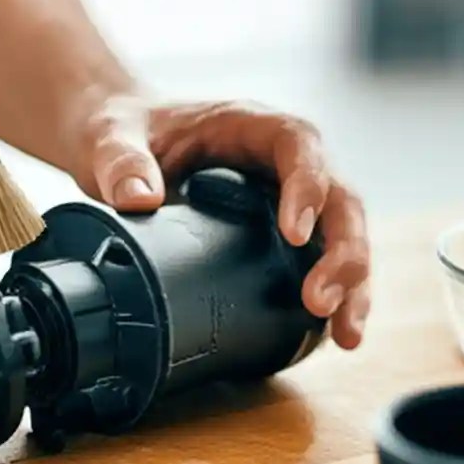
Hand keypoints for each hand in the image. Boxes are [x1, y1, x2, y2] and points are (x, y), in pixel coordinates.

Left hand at [64, 95, 370, 349]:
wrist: (118, 144)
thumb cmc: (123, 131)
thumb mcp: (112, 136)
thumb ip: (121, 161)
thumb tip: (139, 199)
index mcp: (251, 126)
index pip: (298, 145)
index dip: (307, 186)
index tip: (295, 234)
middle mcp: (284, 161)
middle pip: (338, 198)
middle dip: (342, 252)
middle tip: (321, 302)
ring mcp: (291, 198)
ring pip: (343, 235)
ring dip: (351, 286)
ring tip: (346, 335)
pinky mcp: (285, 233)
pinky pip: (322, 260)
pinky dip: (336, 297)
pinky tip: (336, 338)